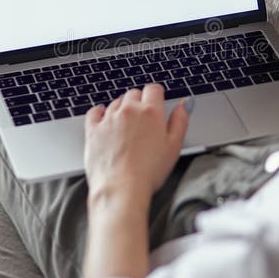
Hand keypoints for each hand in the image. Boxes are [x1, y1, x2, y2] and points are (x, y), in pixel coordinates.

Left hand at [84, 84, 191, 210]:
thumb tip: (185, 103)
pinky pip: (95, 112)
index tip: (157, 103)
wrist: (121, 188)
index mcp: (150, 112)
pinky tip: (104, 117)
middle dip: (139, 102)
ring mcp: (108, 119)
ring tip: (127, 127)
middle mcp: (128, 110)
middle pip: (134, 94)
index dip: (156, 95)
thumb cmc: (149, 171)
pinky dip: (100, 112)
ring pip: (116, 102)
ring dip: (122, 109)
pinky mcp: (93, 130)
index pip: (153, 89)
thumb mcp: (174, 146)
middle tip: (144, 120)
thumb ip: (180, 120)